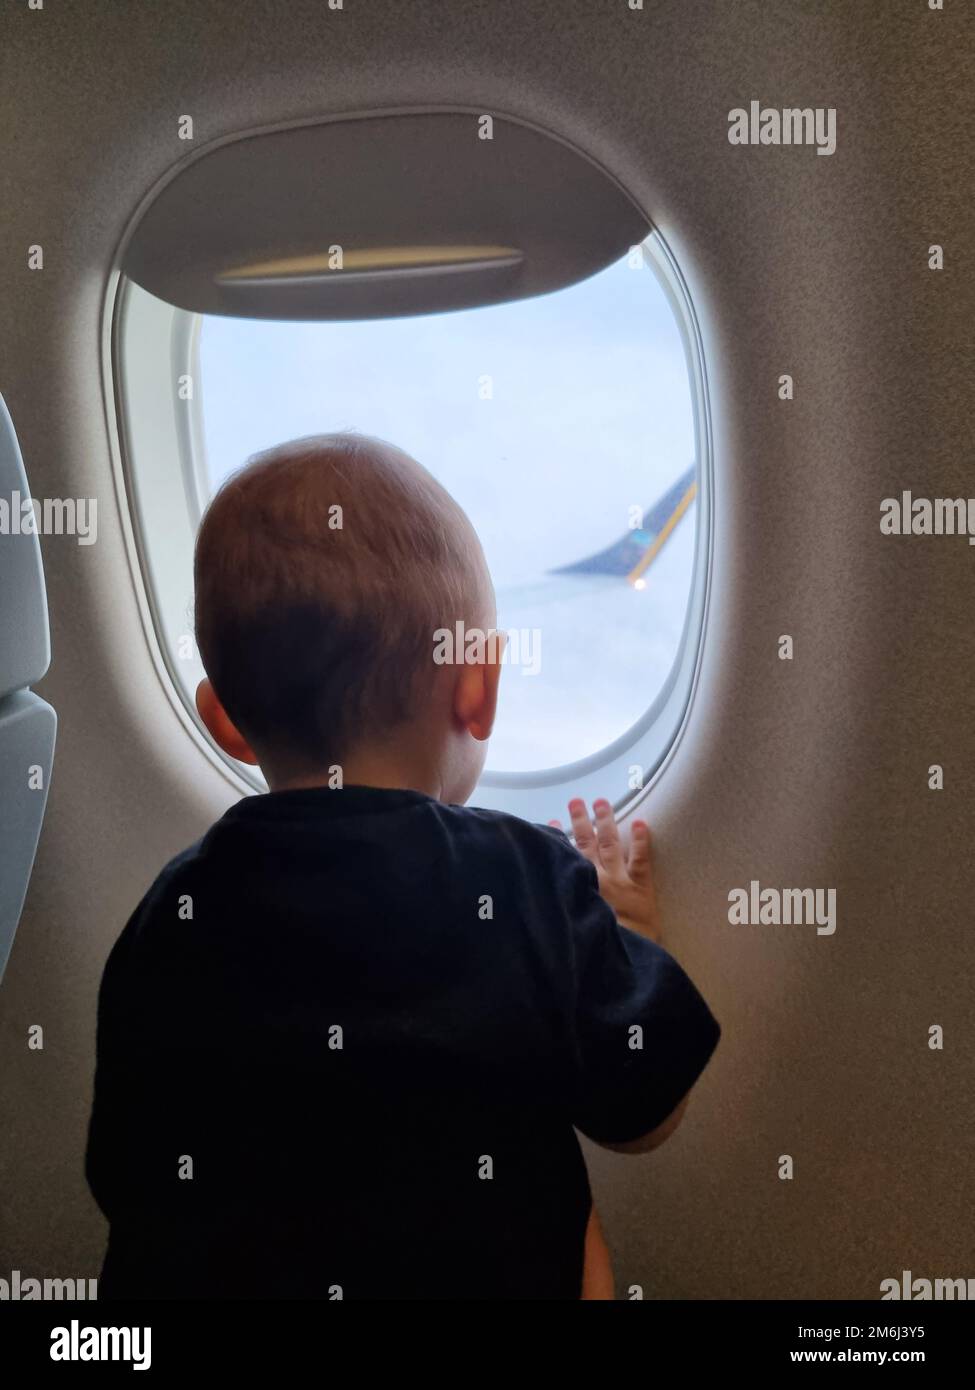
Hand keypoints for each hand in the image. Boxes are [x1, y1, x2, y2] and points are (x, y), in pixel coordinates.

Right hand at [550, 798, 660, 942]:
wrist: (622, 960)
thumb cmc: (594, 946)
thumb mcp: (570, 925)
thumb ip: (560, 907)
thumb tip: (540, 898)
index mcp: (579, 887)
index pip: (567, 856)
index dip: (560, 838)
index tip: (553, 824)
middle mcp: (597, 878)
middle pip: (587, 844)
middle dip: (581, 821)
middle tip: (575, 801)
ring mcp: (621, 880)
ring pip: (611, 844)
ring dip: (606, 822)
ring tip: (601, 802)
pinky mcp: (641, 888)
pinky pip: (641, 859)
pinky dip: (641, 839)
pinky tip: (641, 822)